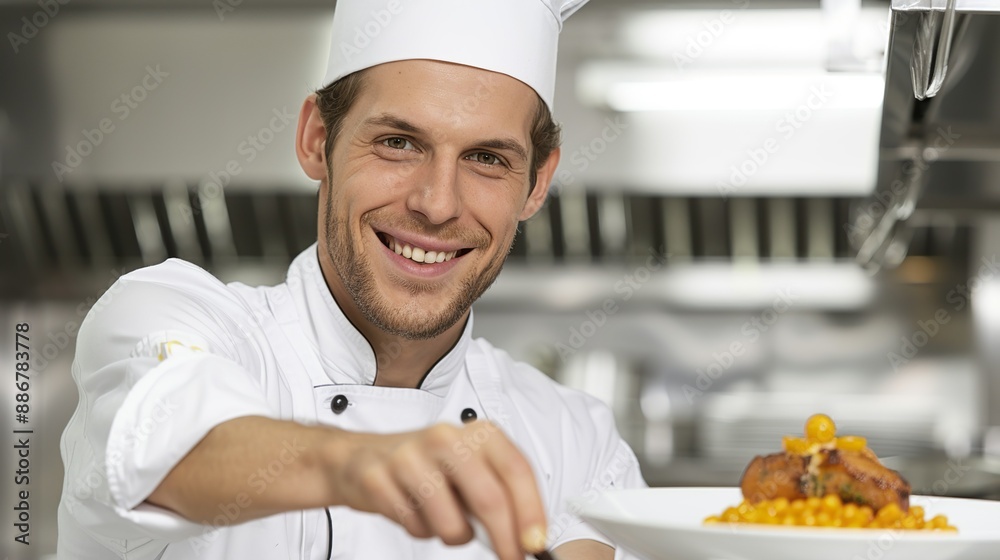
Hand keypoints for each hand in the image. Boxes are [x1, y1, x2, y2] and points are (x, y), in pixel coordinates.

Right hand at [328, 421, 547, 558]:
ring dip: (454, 536)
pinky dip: (420, 531)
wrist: (360, 456)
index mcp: (475, 432)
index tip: (535, 542)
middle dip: (505, 539)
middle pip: (489, 499)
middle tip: (510, 557)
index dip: (531, 510)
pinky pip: (413, 527)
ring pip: (450, 523)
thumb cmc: (425, 466)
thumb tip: (529, 534)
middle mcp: (445, 437)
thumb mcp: (469, 467)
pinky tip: (413, 511)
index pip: (516, 469)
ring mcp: (409, 457)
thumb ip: (499, 493)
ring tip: (444, 521)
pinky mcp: (378, 478)